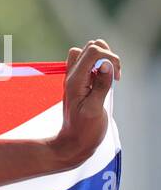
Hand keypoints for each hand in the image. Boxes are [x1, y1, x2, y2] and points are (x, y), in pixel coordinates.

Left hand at [52, 38, 120, 166]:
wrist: (73, 142)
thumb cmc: (84, 130)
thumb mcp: (95, 109)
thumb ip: (100, 86)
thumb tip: (107, 64)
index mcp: (74, 80)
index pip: (93, 52)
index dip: (110, 58)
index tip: (117, 77)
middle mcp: (72, 76)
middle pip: (89, 47)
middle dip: (108, 55)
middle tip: (114, 76)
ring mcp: (75, 78)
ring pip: (88, 52)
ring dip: (104, 58)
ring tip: (111, 76)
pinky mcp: (80, 83)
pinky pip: (89, 63)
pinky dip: (101, 65)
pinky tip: (106, 80)